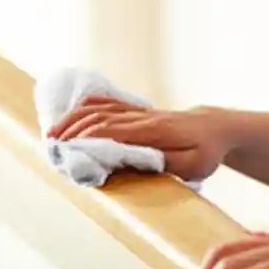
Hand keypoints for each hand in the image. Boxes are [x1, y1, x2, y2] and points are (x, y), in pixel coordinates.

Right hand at [47, 96, 231, 182]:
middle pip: (100, 116)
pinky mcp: (137, 111)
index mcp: (154, 130)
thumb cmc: (206, 151)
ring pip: (100, 107)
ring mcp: (139, 112)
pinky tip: (70, 116)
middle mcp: (143, 117)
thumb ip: (164, 163)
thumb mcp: (193, 165)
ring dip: (74, 118)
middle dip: (73, 129)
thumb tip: (132, 161)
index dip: (87, 138)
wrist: (217, 128)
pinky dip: (86, 107)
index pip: (113, 130)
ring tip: (52, 133)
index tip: (68, 150)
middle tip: (51, 146)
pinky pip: (107, 103)